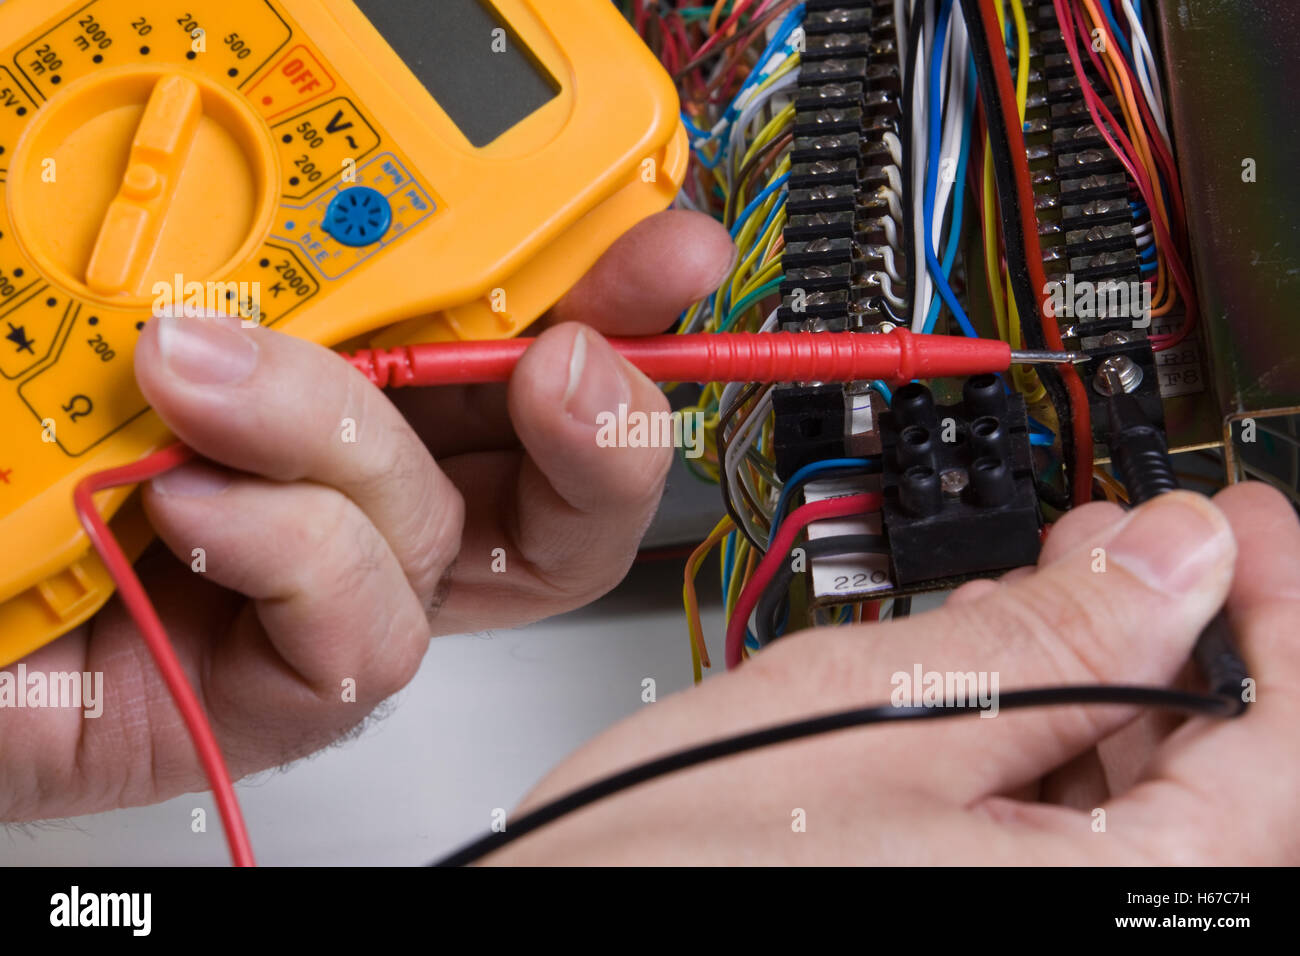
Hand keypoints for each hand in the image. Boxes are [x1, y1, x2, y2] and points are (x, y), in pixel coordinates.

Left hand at [0, 210, 734, 820]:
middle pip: (544, 460)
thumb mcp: (80, 269)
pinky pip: (373, 639)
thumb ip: (220, 230)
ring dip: (356, 446)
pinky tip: (194, 514)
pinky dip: (301, 557)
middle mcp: (338, 474)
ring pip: (457, 537)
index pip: (498, 321)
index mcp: (325, 358)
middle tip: (571, 359)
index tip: (645, 236)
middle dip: (595, 403)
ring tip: (208, 385)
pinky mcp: (272, 693)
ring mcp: (310, 586)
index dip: (596, 279)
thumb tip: (312, 193)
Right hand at [490, 485, 1299, 863]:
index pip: (1284, 752)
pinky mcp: (970, 904)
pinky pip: (1059, 828)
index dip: (1284, 613)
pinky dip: (1050, 737)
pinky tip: (1001, 673)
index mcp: (1097, 904)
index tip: (1239, 519)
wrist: (566, 918)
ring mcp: (1026, 922)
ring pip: (1138, 802)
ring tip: (1055, 585)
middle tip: (1143, 538)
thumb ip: (1048, 643)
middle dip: (1190, 637)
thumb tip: (1169, 558)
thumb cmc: (676, 861)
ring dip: (1116, 681)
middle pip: (1222, 782)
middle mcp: (1083, 929)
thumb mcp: (867, 714)